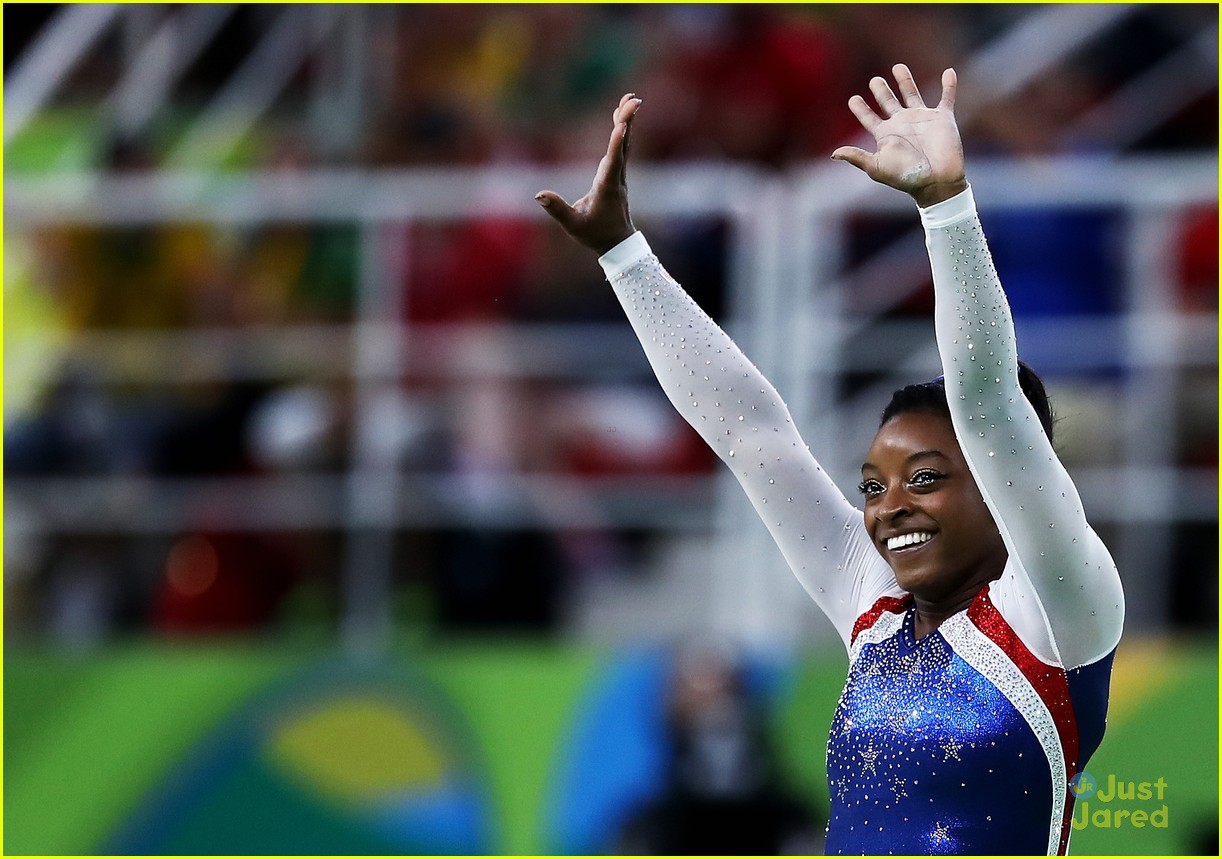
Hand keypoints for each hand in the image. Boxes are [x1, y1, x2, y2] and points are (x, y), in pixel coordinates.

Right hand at [536, 93, 640, 253]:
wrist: (618, 242)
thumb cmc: (595, 234)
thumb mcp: (573, 226)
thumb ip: (557, 210)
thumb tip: (539, 195)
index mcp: (607, 187)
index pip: (613, 161)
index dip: (616, 143)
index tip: (622, 124)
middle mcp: (617, 177)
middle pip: (624, 146)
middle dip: (627, 122)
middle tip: (633, 100)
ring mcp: (620, 175)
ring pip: (625, 144)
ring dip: (627, 121)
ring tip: (631, 99)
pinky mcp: (618, 174)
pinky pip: (622, 147)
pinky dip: (623, 130)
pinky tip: (621, 117)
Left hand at [832, 65, 966, 207]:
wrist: (935, 181)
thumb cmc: (905, 176)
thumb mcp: (876, 166)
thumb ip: (856, 157)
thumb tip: (834, 154)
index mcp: (885, 135)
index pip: (869, 118)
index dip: (860, 109)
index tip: (853, 98)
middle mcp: (902, 124)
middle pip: (888, 102)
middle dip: (881, 90)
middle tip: (874, 80)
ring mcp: (922, 119)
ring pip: (912, 94)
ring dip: (905, 81)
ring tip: (897, 67)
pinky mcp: (942, 118)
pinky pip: (947, 97)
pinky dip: (949, 85)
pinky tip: (949, 72)